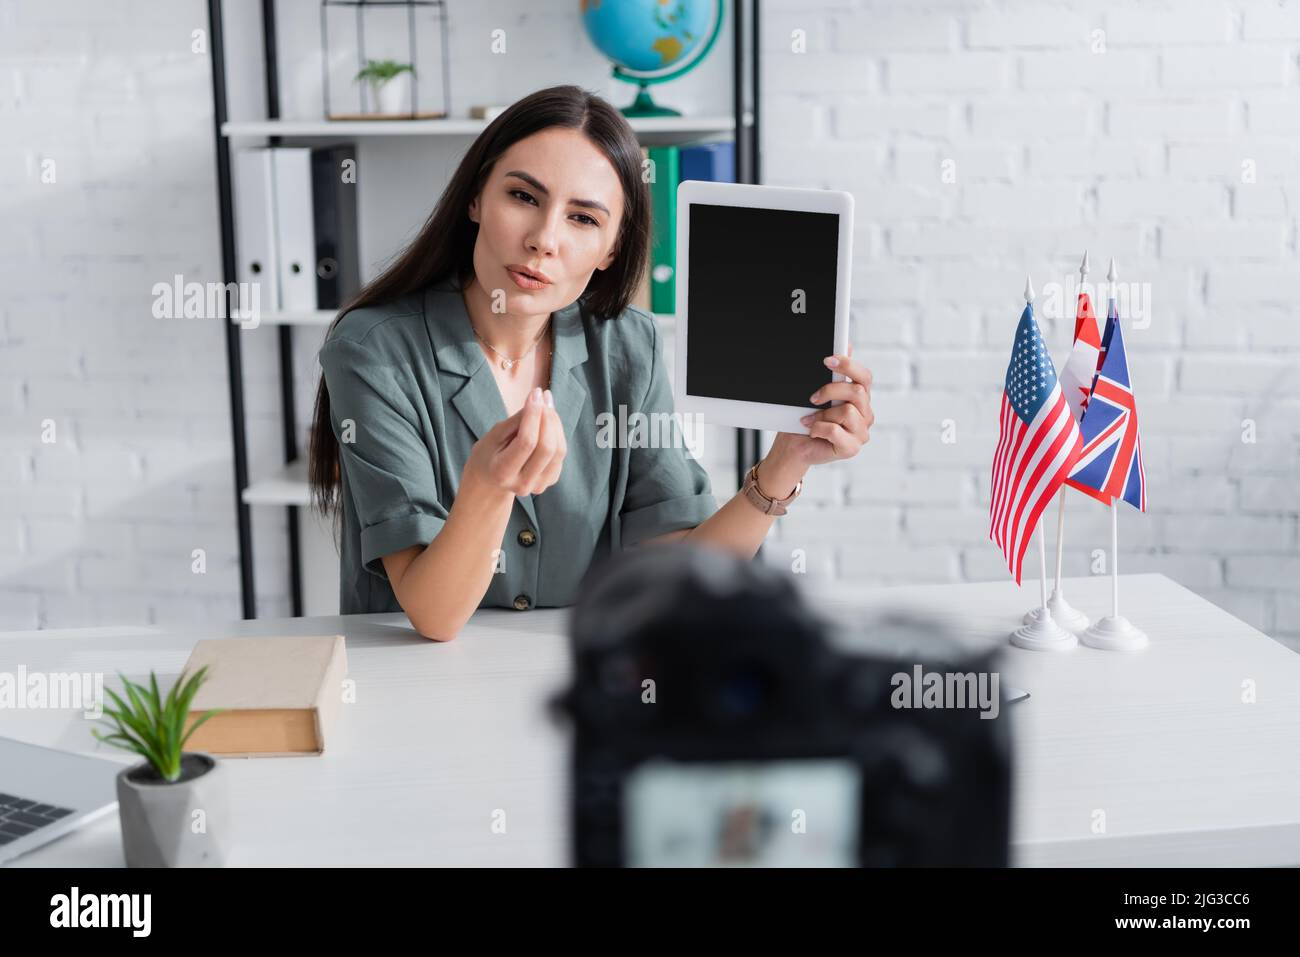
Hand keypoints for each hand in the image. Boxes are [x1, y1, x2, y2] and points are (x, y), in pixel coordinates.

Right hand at [465, 386, 566, 496]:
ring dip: (555, 422)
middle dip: (547, 417)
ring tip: (546, 403)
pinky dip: (557, 432)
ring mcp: (539, 485)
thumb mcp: (494, 435)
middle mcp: (522, 484)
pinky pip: (561, 453)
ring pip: (559, 450)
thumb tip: (538, 401)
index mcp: (503, 472)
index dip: (533, 415)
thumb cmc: (489, 453)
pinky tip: (548, 419)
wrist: (491, 479)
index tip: (535, 393)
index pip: (526, 442)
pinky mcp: (551, 480)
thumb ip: (516, 421)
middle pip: (546, 448)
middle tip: (542, 396)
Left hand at [780, 342, 874, 468]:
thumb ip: (833, 372)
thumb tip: (847, 344)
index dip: (848, 365)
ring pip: (847, 411)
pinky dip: (818, 428)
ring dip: (822, 414)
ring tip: (809, 420)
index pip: (864, 377)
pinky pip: (835, 430)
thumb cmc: (806, 419)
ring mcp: (861, 432)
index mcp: (860, 399)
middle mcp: (865, 414)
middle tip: (812, 397)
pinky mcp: (852, 448)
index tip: (827, 360)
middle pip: (858, 391)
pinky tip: (812, 431)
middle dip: (831, 390)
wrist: (794, 446)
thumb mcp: (817, 391)